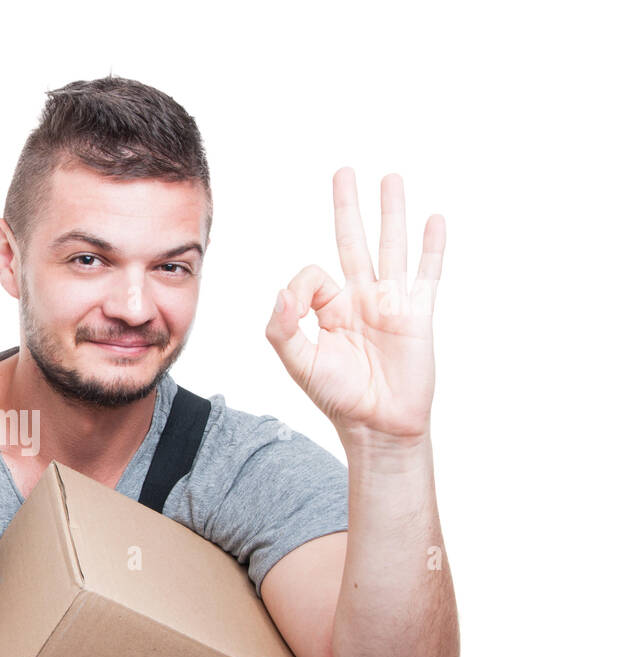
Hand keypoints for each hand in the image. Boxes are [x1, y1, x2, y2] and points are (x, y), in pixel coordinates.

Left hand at [265, 168, 444, 446]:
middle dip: (347, 206)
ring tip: (390, 177)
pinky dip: (432, 247)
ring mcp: (391, 303)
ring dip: (391, 212)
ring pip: (390, 246)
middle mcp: (359, 299)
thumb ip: (283, 327)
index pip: (313, 273)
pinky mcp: (418, 314)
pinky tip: (435, 220)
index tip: (301, 309)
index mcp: (328, 309)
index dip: (303, 286)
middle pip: (353, 240)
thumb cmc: (337, 398)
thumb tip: (282, 291)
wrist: (378, 425)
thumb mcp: (299, 363)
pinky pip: (427, 273)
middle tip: (344, 171)